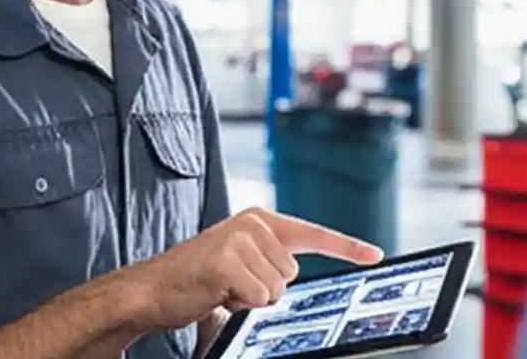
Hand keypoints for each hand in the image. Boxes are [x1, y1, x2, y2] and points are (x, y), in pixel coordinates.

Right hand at [125, 207, 383, 331]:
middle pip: (293, 275)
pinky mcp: (227, 261)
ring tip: (221, 288)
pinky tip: (215, 293)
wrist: (150, 289)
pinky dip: (239, 306)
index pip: (312, 233)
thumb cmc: (198, 281)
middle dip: (265, 289)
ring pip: (278, 289)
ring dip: (251, 299)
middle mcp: (253, 222)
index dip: (347, 247)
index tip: (376, 256)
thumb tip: (296, 283)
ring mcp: (240, 239)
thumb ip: (270, 264)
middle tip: (231, 285)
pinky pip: (258, 298)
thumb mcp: (240, 263)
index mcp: (259, 219)